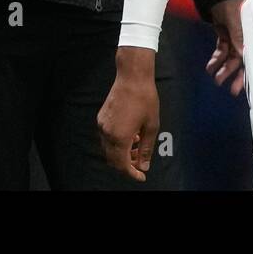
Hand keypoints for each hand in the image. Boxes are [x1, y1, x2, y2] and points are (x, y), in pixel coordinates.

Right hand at [97, 47, 159, 181]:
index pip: (122, 164)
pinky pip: (107, 137)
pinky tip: (131, 135)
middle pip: (113, 159)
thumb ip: (146, 149)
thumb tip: (143, 166)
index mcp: (120, 138)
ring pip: (109, 149)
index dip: (132, 173)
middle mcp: (107, 133)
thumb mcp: (151, 126)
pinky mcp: (101, 118)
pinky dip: (117, 142)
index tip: (141, 176)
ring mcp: (102, 125)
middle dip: (126, 164)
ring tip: (137, 146)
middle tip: (140, 161)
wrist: (132, 77)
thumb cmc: (145, 99)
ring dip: (121, 153)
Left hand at [205, 0, 245, 95]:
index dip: (248, 73)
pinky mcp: (225, 36)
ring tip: (216, 79)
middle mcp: (245, 40)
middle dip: (235, 75)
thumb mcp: (238, 24)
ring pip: (230, 58)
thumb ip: (239, 40)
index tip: (244, 87)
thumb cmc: (234, 7)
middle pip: (241, 62)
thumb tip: (242, 58)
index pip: (252, 59)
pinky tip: (210, 67)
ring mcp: (234, 38)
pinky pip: (221, 51)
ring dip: (223, 69)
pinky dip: (216, 59)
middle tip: (231, 91)